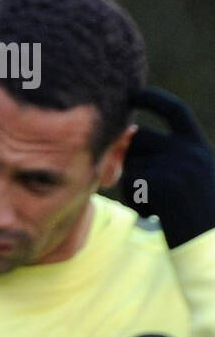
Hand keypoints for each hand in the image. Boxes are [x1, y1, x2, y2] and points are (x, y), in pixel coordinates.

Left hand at [121, 87, 214, 247]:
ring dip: (133, 185)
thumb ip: (168, 158)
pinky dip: (135, 200)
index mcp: (199, 147)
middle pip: (140, 138)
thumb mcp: (192, 179)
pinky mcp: (164, 183)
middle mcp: (190, 150)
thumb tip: (130, 135)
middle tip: (147, 188)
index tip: (135, 93)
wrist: (210, 244)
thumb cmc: (199, 218)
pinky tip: (157, 213)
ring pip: (130, 164)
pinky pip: (130, 184)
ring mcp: (177, 166)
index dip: (154, 99)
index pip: (175, 111)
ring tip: (159, 206)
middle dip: (131, 158)